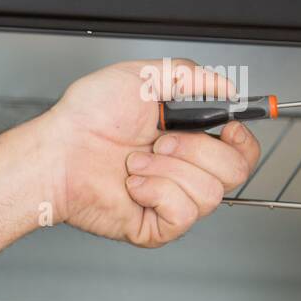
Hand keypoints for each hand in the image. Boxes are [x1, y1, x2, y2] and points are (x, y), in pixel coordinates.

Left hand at [36, 58, 261, 247]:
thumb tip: (227, 86)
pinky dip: (157, 192)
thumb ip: (190, 74)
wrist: (58, 150)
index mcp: (186, 137)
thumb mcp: (141, 75)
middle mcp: (181, 170)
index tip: (226, 128)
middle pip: (235, 172)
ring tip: (135, 162)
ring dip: (168, 170)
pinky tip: (132, 185)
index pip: (241, 150)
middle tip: (158, 141)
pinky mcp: (155, 226)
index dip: (242, 140)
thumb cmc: (85, 117)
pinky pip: (184, 214)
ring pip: (210, 194)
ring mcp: (169, 200)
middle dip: (196, 151)